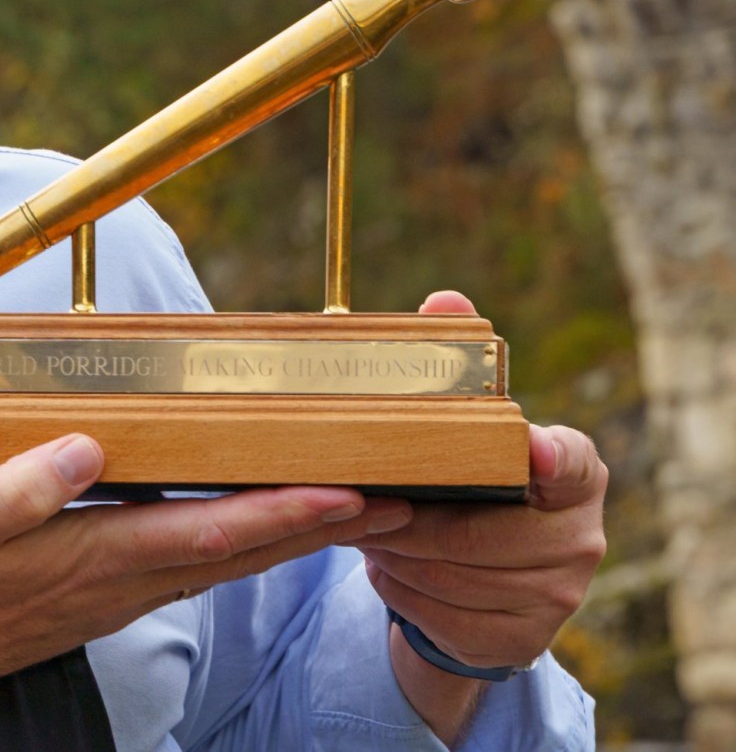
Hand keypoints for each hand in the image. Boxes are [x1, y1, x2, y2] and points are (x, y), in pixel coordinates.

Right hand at [0, 434, 412, 711]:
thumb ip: (16, 490)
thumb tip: (84, 450)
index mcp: (94, 557)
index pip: (210, 532)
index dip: (285, 510)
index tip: (352, 488)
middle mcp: (124, 581)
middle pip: (247, 551)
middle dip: (327, 522)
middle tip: (406, 492)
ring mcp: (121, 592)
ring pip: (234, 560)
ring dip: (302, 534)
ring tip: (366, 502)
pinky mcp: (108, 590)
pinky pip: (202, 563)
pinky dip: (254, 541)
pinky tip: (270, 524)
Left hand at [361, 291, 607, 675]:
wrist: (476, 584)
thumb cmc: (465, 484)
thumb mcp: (462, 430)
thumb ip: (454, 366)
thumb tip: (445, 301)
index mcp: (574, 471)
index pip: (573, 463)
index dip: (551, 456)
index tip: (531, 447)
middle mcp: (581, 536)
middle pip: (478, 533)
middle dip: (407, 519)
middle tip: (358, 500)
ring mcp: (558, 594)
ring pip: (449, 574)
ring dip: (392, 552)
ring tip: (365, 528)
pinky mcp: (521, 640)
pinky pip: (437, 612)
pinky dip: (397, 589)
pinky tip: (386, 567)